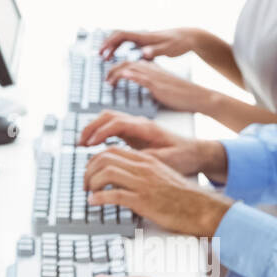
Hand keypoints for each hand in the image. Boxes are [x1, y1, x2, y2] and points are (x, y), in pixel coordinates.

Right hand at [78, 113, 226, 176]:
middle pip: (109, 116)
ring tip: (83, 144)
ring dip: (94, 129)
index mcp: (147, 128)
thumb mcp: (168, 160)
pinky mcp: (135, 134)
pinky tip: (95, 145)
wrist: (196, 152)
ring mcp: (136, 127)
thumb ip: (148, 159)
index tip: (89, 144)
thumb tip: (130, 159)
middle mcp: (140, 124)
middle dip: (91, 127)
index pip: (118, 122)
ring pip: (109, 120)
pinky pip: (113, 129)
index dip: (101, 132)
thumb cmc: (185, 156)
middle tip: (80, 143)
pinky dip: (100, 134)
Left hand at [83, 146, 231, 235]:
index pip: (112, 151)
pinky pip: (113, 195)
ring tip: (88, 192)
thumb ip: (142, 174)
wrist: (202, 208)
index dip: (95, 160)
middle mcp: (143, 168)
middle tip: (85, 184)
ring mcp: (143, 184)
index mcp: (147, 160)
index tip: (90, 172)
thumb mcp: (161, 177)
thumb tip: (122, 181)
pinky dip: (99, 198)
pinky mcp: (143, 201)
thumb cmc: (183, 197)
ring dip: (91, 183)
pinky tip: (94, 202)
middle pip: (104, 158)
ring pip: (106, 173)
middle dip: (88, 170)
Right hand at [99, 27, 198, 60]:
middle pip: (119, 37)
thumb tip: (142, 53)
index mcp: (144, 37)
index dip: (110, 43)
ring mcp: (144, 39)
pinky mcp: (147, 43)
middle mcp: (141, 36)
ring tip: (106, 58)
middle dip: (108, 45)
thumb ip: (154, 51)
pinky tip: (122, 58)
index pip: (121, 36)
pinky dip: (122, 50)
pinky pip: (130, 45)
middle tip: (100, 55)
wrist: (189, 37)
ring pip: (123, 41)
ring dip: (113, 48)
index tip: (102, 51)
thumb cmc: (179, 43)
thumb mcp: (167, 49)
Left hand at [105, 59, 208, 113]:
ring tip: (108, 82)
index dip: (117, 69)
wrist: (196, 96)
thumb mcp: (163, 88)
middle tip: (105, 80)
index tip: (109, 78)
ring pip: (130, 68)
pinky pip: (142, 77)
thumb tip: (143, 89)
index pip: (130, 64)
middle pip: (126, 63)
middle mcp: (152, 69)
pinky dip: (131, 75)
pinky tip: (123, 76)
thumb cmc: (181, 95)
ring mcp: (154, 76)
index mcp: (152, 69)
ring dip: (116, 73)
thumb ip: (152, 85)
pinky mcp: (158, 84)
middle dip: (113, 70)